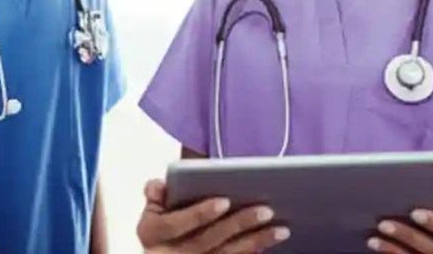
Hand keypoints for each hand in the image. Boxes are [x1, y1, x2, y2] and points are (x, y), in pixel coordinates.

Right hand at [136, 179, 289, 253]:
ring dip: (255, 242)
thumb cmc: (160, 230)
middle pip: (207, 241)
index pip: (175, 224)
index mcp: (151, 234)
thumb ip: (156, 197)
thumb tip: (157, 185)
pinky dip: (253, 253)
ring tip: (281, 229)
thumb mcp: (151, 213)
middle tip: (266, 210)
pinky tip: (270, 243)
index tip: (223, 201)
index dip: (199, 214)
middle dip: (238, 225)